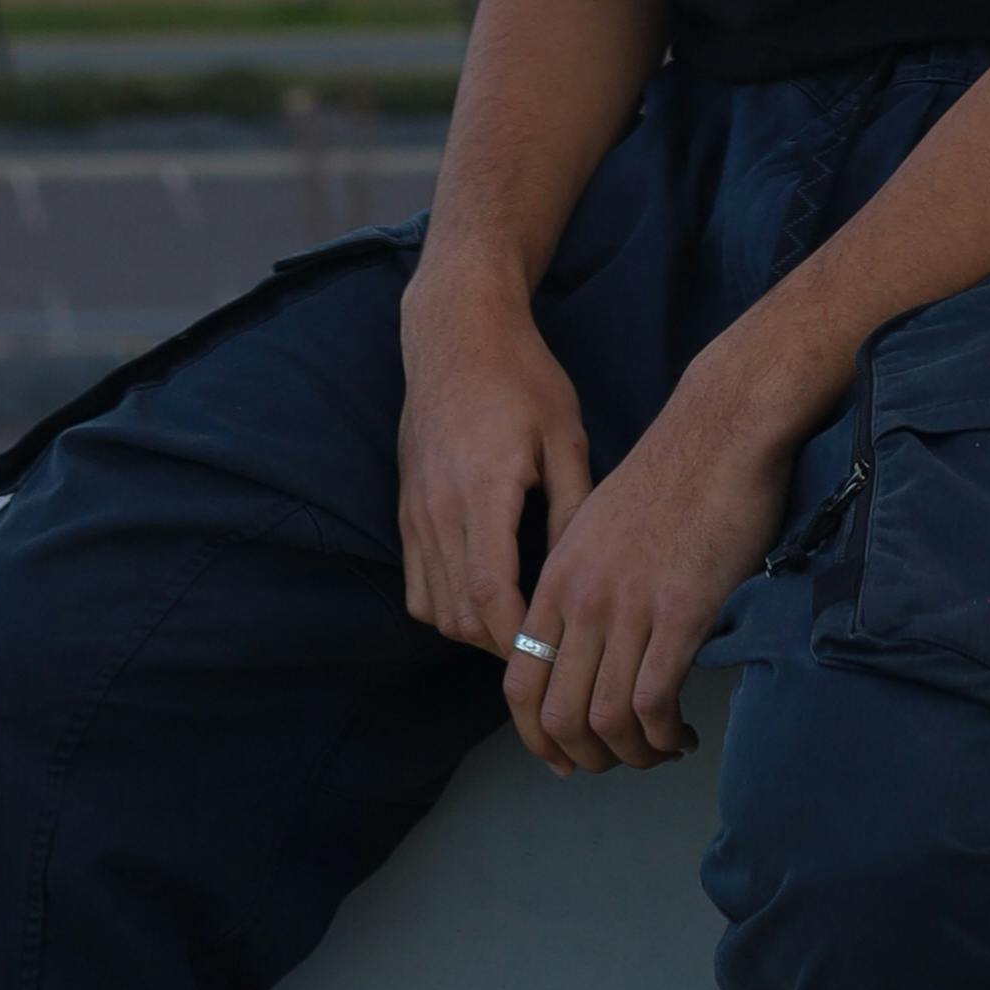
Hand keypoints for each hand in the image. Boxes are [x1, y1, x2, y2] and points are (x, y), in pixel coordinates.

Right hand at [395, 259, 596, 659]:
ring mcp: (414, 514)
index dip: (521, 639)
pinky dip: (446, 607)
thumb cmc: (522, 379)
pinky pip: (416, 586)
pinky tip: (484, 598)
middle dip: (503, 645)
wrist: (455, 334)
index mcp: (481, 493)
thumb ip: (574, 508)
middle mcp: (437, 511)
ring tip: (522, 629)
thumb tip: (586, 576)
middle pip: (460, 616)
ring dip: (474, 630)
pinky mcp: (404, 511)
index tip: (557, 656)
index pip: (491, 597)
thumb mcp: (566, 438)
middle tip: (551, 650)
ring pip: (434, 608)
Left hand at [506, 362, 798, 776]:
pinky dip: (663, 735)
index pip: (518, 679)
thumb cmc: (673, 473)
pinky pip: (653, 702)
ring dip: (631, 755)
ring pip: (605, 719)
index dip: (535, 733)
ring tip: (659, 751)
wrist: (722, 428)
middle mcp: (581, 597)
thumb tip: (589, 639)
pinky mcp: (680, 612)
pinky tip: (683, 733)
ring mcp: (628, 606)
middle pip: (557, 712)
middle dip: (585, 756)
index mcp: (557, 576)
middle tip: (618, 762)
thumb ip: (586, 581)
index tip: (563, 756)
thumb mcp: (601, 525)